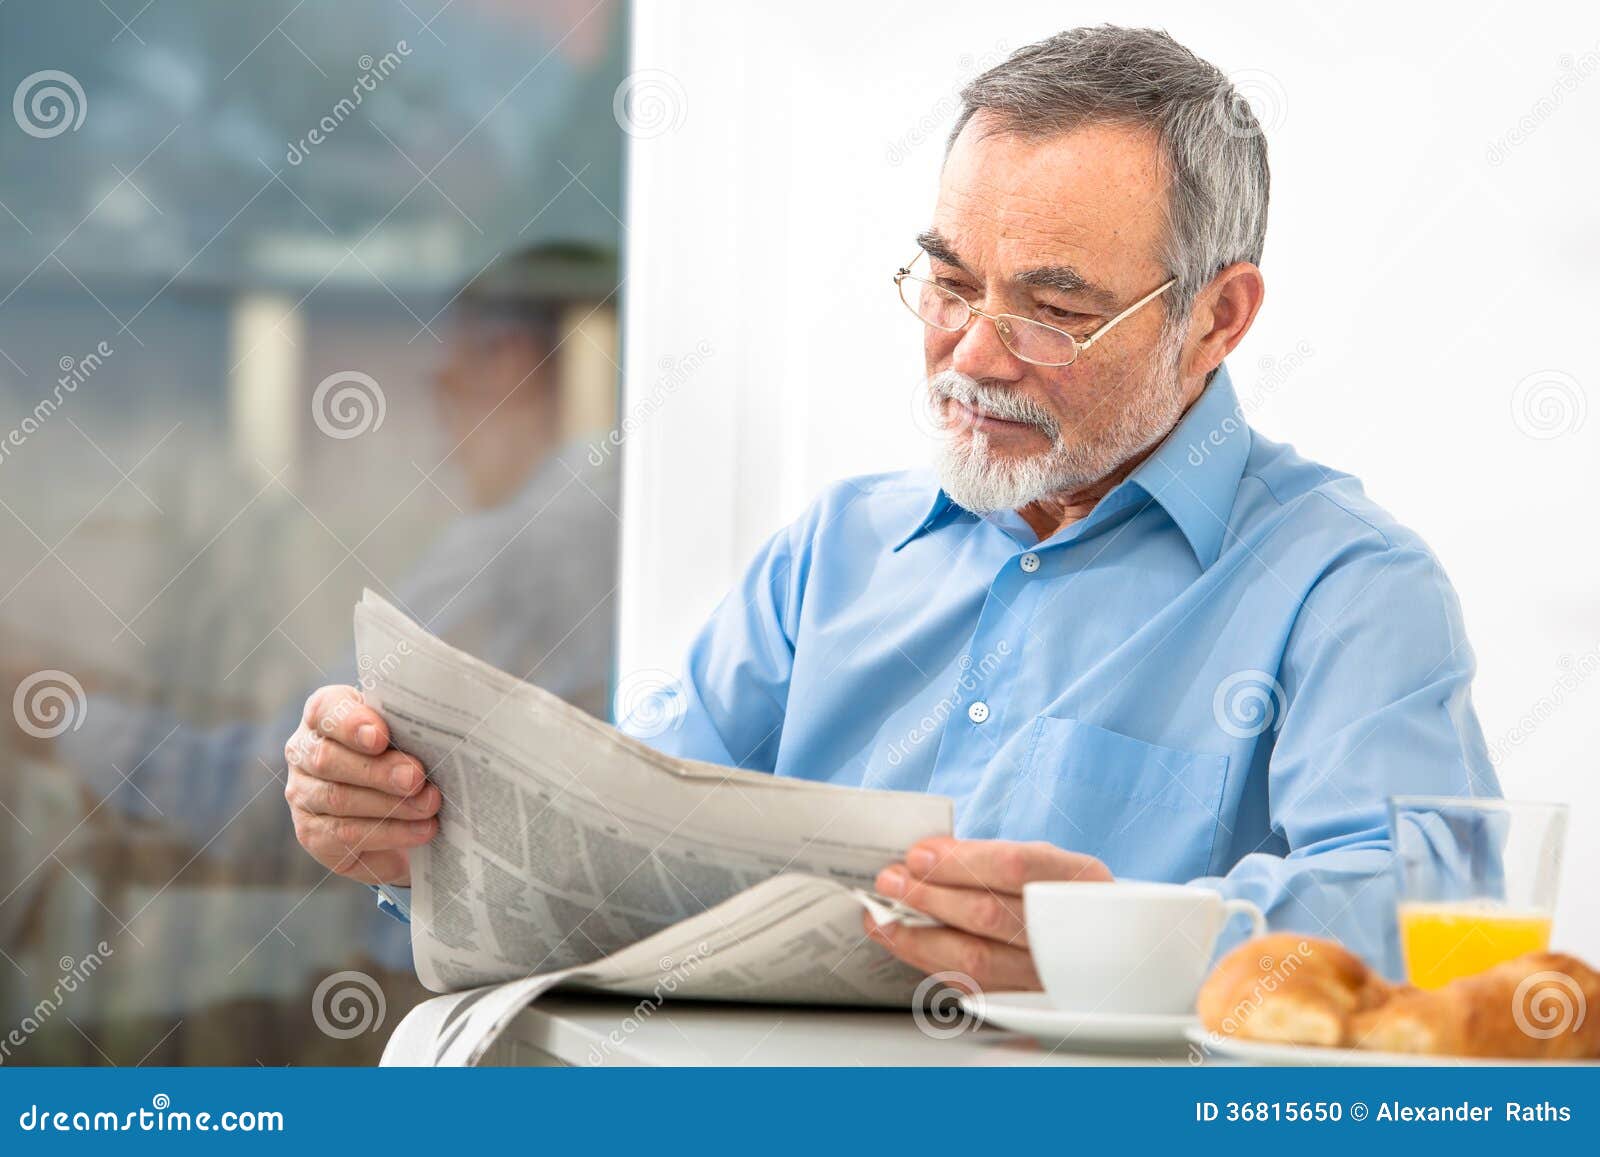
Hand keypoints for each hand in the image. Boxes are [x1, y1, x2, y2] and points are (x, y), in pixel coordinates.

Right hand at [284, 685, 439, 885]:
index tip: (380, 737)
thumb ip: (411, 729)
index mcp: (325, 716)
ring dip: (390, 805)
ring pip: (339, 799)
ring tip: (428, 806)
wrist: (401, 813)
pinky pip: (346, 835)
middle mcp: (304, 752)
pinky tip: (420, 830)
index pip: (325, 710)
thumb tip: (442, 737)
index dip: (350, 723)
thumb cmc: (403, 757)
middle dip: (378, 770)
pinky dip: (390, 833)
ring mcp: (303, 794)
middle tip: (416, 778)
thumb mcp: (406, 736)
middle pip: (329, 759)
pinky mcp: (312, 833)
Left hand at [864, 836, 1111, 991]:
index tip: (918, 855)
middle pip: (989, 915)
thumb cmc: (1056, 893)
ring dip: (918, 935)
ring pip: (976, 960)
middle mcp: (1072, 931)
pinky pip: (969, 986)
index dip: (961, 861)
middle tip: (891, 881)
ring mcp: (1051, 975)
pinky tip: (904, 942)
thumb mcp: (1042, 862)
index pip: (1015, 867)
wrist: (1098, 944)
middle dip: (930, 896)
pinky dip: (929, 962)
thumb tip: (923, 858)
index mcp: (1082, 881)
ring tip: (883, 915)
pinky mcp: (1026, 1003)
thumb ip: (990, 858)